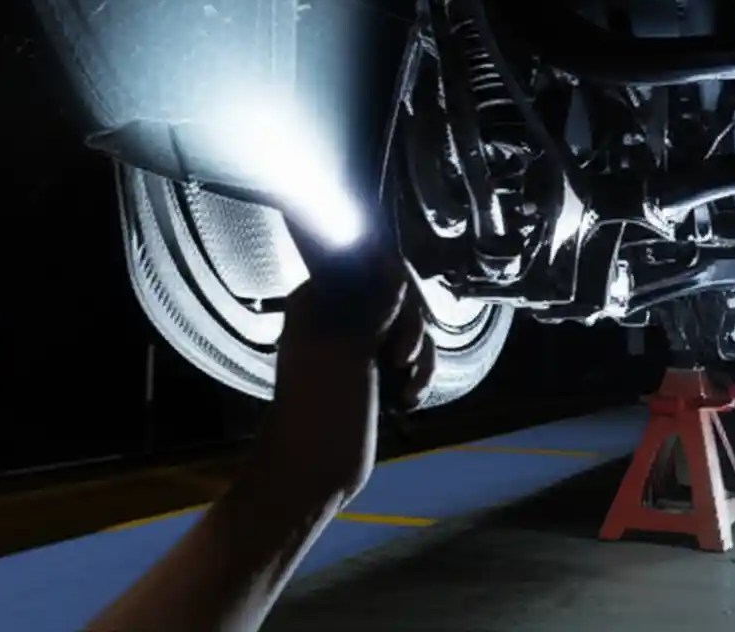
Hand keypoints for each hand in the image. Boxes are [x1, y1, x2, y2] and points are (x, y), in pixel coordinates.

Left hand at [268, 263, 434, 501]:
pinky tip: (407, 401)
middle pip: (399, 294)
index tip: (407, 310)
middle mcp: (341, 316)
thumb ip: (375, 304)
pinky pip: (416, 360)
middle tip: (399, 358)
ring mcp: (362, 347)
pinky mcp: (380, 376)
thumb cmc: (320, 408)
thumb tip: (395, 264)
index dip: (396, 281)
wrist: (314, 472)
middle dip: (411, 327)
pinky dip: (420, 378)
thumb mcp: (348, 349)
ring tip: (404, 387)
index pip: (368, 262)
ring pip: (413, 330)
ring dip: (420, 358)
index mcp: (319, 300)